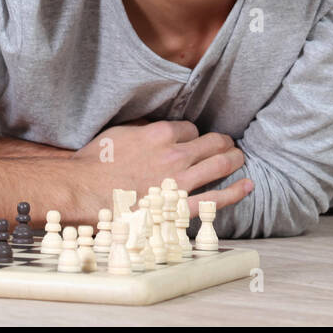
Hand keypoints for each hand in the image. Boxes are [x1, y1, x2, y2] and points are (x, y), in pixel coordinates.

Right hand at [72, 118, 252, 211]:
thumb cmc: (95, 164)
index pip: (191, 129)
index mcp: (159, 134)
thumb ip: (143, 128)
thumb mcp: (117, 133)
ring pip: (220, 164)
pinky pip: (216, 198)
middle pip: (212, 143)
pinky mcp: (180, 207)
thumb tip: (157, 125)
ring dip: (235, 159)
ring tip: (240, 158)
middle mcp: (175, 154)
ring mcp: (181, 181)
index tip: (193, 141)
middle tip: (229, 144)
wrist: (84, 193)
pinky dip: (236, 191)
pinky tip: (247, 184)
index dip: (194, 135)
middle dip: (224, 142)